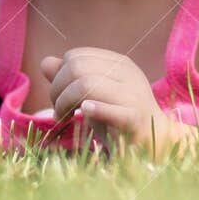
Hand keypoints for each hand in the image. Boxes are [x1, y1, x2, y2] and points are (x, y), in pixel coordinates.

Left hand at [38, 47, 177, 151]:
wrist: (154, 142)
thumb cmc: (117, 116)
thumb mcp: (91, 94)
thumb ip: (69, 78)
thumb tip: (45, 62)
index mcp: (117, 62)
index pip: (75, 56)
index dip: (58, 76)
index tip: (58, 98)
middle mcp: (127, 73)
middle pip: (76, 68)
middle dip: (57, 90)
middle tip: (58, 112)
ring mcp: (133, 94)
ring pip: (86, 84)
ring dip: (64, 103)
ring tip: (64, 118)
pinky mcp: (136, 117)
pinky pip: (110, 108)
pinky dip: (93, 109)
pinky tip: (84, 113)